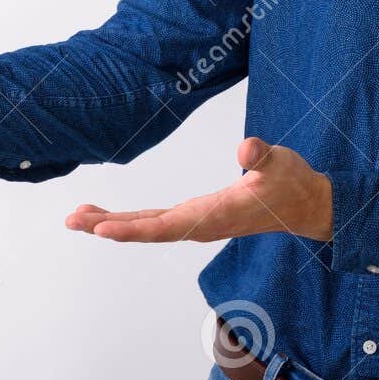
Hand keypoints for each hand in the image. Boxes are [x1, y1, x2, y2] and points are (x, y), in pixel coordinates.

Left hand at [64, 138, 333, 242]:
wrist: (307, 206)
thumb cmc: (293, 183)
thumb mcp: (281, 163)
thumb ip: (262, 157)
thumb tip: (246, 150)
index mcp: (216, 214)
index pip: (166, 226)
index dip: (133, 228)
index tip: (101, 229)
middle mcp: (200, 224)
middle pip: (146, 229)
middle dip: (108, 225)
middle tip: (71, 219)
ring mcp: (196, 222)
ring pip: (147, 227)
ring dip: (112, 222)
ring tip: (77, 216)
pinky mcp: (196, 216)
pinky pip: (155, 222)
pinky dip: (128, 218)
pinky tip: (107, 215)